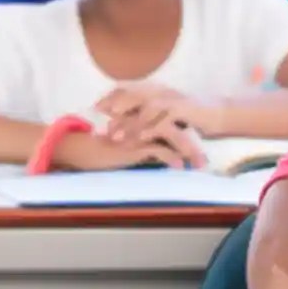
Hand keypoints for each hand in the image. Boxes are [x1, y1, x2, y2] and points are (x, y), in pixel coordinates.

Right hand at [52, 131, 188, 170]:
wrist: (82, 149)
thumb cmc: (105, 151)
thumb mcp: (130, 149)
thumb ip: (145, 149)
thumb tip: (163, 158)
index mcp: (146, 121)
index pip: (175, 125)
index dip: (189, 138)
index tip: (200, 153)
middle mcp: (146, 123)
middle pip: (179, 128)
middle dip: (194, 145)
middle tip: (205, 161)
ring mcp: (140, 132)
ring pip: (173, 136)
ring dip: (188, 151)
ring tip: (199, 165)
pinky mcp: (134, 144)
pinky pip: (158, 149)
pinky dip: (171, 158)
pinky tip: (180, 168)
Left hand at [96, 82, 224, 140]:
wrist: (219, 114)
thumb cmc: (189, 118)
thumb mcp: (163, 116)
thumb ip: (145, 117)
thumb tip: (122, 124)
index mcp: (154, 90)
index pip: (126, 90)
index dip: (109, 98)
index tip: (93, 111)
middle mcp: (161, 91)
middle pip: (132, 96)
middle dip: (114, 111)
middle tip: (99, 125)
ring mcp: (173, 99)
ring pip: (146, 109)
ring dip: (130, 124)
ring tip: (116, 137)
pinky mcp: (185, 110)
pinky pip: (165, 119)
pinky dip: (153, 128)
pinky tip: (143, 139)